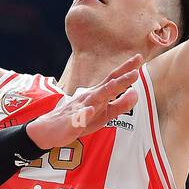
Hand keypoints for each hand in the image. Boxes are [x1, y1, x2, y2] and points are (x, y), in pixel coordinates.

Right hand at [25, 54, 142, 149]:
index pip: (114, 80)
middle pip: (107, 85)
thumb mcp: (104, 114)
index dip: (127, 70)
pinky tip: (89, 110)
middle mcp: (89, 98)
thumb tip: (136, 93)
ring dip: (106, 90)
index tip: (139, 58)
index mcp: (98, 96)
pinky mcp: (71, 123)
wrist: (49, 130)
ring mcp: (79, 109)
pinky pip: (77, 118)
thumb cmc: (79, 120)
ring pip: (94, 99)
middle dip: (122, 76)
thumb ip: (120, 104)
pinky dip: (84, 114)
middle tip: (137, 65)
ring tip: (118, 83)